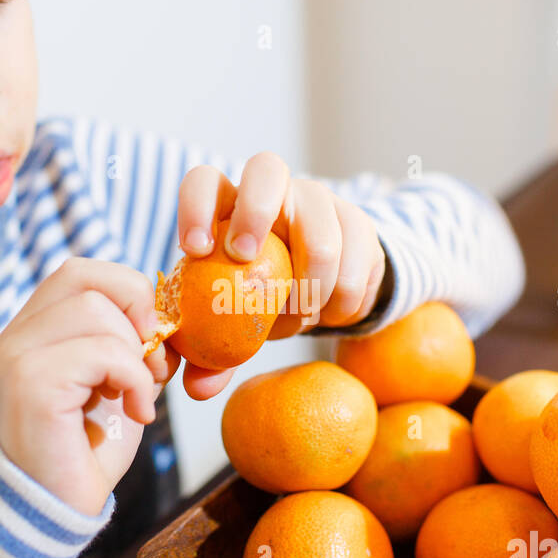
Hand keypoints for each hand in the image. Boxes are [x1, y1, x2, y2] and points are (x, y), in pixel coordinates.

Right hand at [0, 258, 179, 515]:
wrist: (54, 510)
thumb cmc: (86, 449)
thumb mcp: (113, 382)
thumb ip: (125, 340)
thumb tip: (162, 311)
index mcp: (32, 330)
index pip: (80, 271)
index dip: (128, 292)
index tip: (150, 339)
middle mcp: (15, 337)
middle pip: (88, 278)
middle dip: (137, 315)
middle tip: (153, 364)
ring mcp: (18, 357)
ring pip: (97, 312)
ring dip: (135, 355)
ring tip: (138, 396)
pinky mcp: (32, 384)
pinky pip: (103, 352)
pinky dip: (135, 380)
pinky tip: (136, 413)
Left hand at [175, 152, 386, 400]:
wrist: (325, 291)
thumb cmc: (260, 302)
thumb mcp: (233, 326)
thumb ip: (212, 356)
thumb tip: (198, 389)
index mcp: (230, 205)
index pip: (206, 182)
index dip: (196, 207)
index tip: (195, 250)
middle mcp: (275, 191)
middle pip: (266, 168)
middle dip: (255, 211)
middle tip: (245, 259)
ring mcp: (321, 202)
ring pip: (323, 228)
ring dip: (311, 285)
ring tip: (301, 317)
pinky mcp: (361, 223)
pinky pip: (359, 261)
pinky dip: (344, 300)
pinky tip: (332, 314)